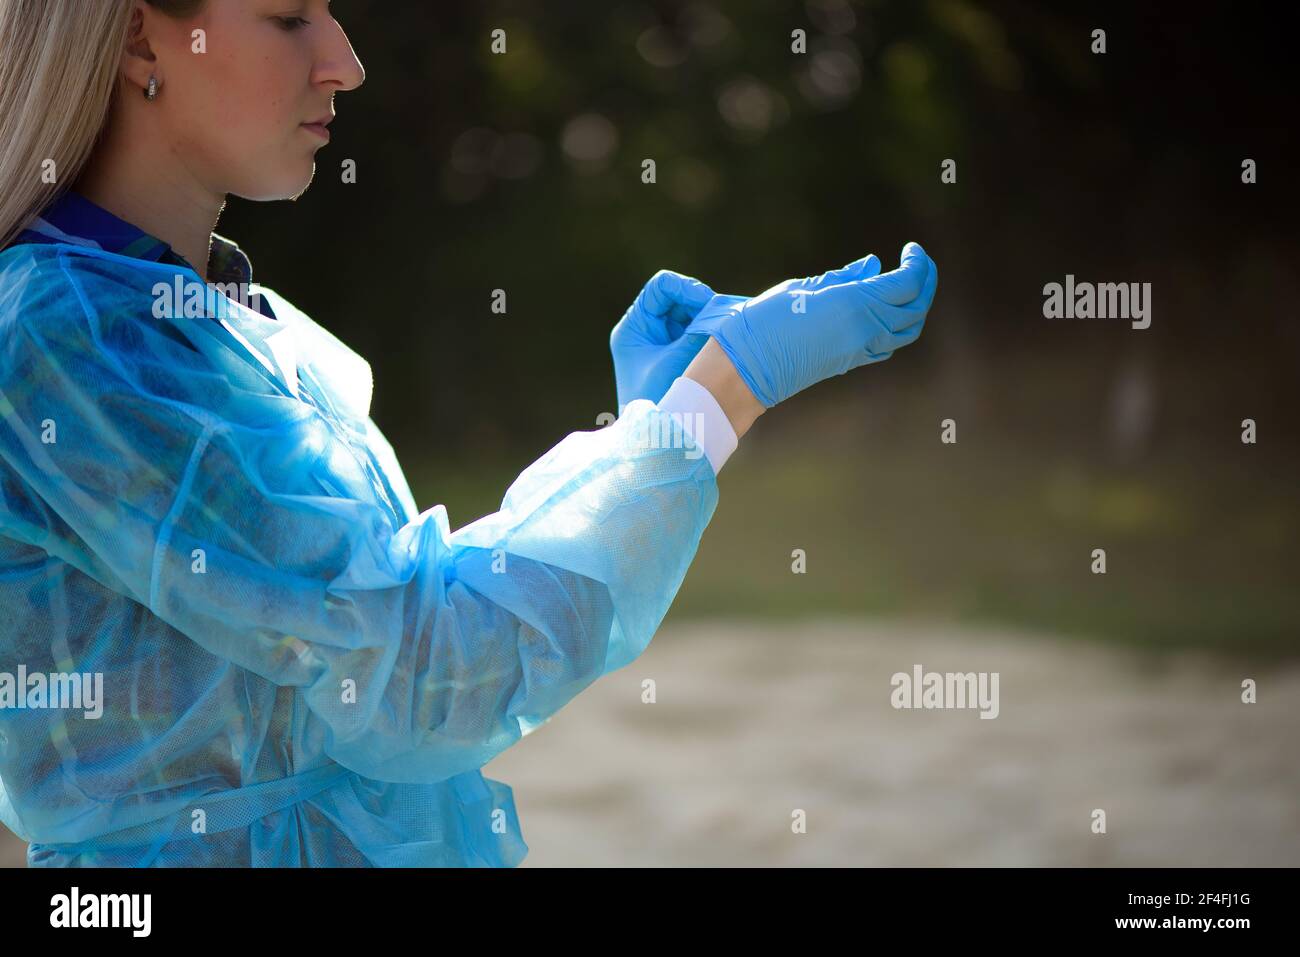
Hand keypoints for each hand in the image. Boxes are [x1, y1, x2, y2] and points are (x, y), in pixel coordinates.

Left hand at [610, 270, 733, 411]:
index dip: (686, 289)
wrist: (659, 440)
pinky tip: (722, 342)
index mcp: (634, 328)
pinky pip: (695, 332)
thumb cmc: (663, 401)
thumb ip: (700, 328)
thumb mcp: (683, 358)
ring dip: (708, 320)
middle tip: (720, 319)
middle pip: (677, 299)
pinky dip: (709, 333)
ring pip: (689, 315)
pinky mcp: (675, 354)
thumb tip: (722, 306)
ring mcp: (660, 343)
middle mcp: (644, 332)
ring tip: (723, 332)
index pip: (662, 287)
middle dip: (700, 305)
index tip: (708, 304)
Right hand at [681, 243, 936, 407]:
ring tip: (907, 287)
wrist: (748, 367)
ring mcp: (860, 349)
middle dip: (925, 283)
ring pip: (907, 330)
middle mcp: (864, 329)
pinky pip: (888, 344)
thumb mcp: (804, 289)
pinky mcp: (851, 362)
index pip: (908, 283)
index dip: (917, 264)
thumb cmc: (765, 320)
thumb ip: (844, 277)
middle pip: (915, 307)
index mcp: (854, 304)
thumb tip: (873, 265)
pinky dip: (898, 326)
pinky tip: (886, 311)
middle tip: (917, 263)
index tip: (910, 249)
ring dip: (915, 307)